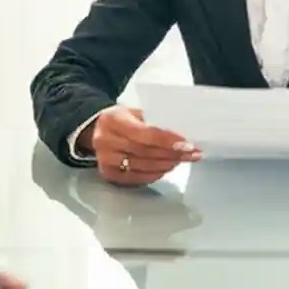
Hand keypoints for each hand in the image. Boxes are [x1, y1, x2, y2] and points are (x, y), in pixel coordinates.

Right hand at [87, 106, 201, 185]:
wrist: (96, 129)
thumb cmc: (122, 119)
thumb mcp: (134, 111)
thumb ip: (153, 121)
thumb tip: (181, 135)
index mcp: (113, 120)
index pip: (144, 133)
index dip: (167, 140)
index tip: (186, 143)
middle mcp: (105, 141)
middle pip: (145, 151)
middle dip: (172, 153)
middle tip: (192, 153)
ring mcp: (105, 159)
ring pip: (142, 166)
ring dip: (166, 164)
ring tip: (182, 160)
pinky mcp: (108, 173)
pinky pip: (135, 177)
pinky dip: (154, 174)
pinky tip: (167, 168)